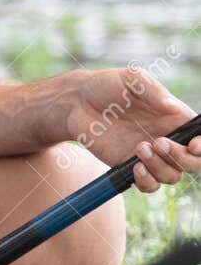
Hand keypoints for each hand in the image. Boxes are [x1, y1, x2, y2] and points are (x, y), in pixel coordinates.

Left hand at [64, 68, 200, 192]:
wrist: (76, 104)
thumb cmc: (107, 85)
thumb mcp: (131, 78)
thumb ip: (152, 91)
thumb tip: (171, 107)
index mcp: (175, 117)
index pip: (200, 136)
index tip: (193, 145)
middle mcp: (167, 138)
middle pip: (192, 162)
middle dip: (183, 158)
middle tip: (158, 143)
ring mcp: (150, 155)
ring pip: (172, 176)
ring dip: (160, 167)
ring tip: (139, 148)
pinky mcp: (130, 167)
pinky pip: (149, 185)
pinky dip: (147, 182)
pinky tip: (134, 167)